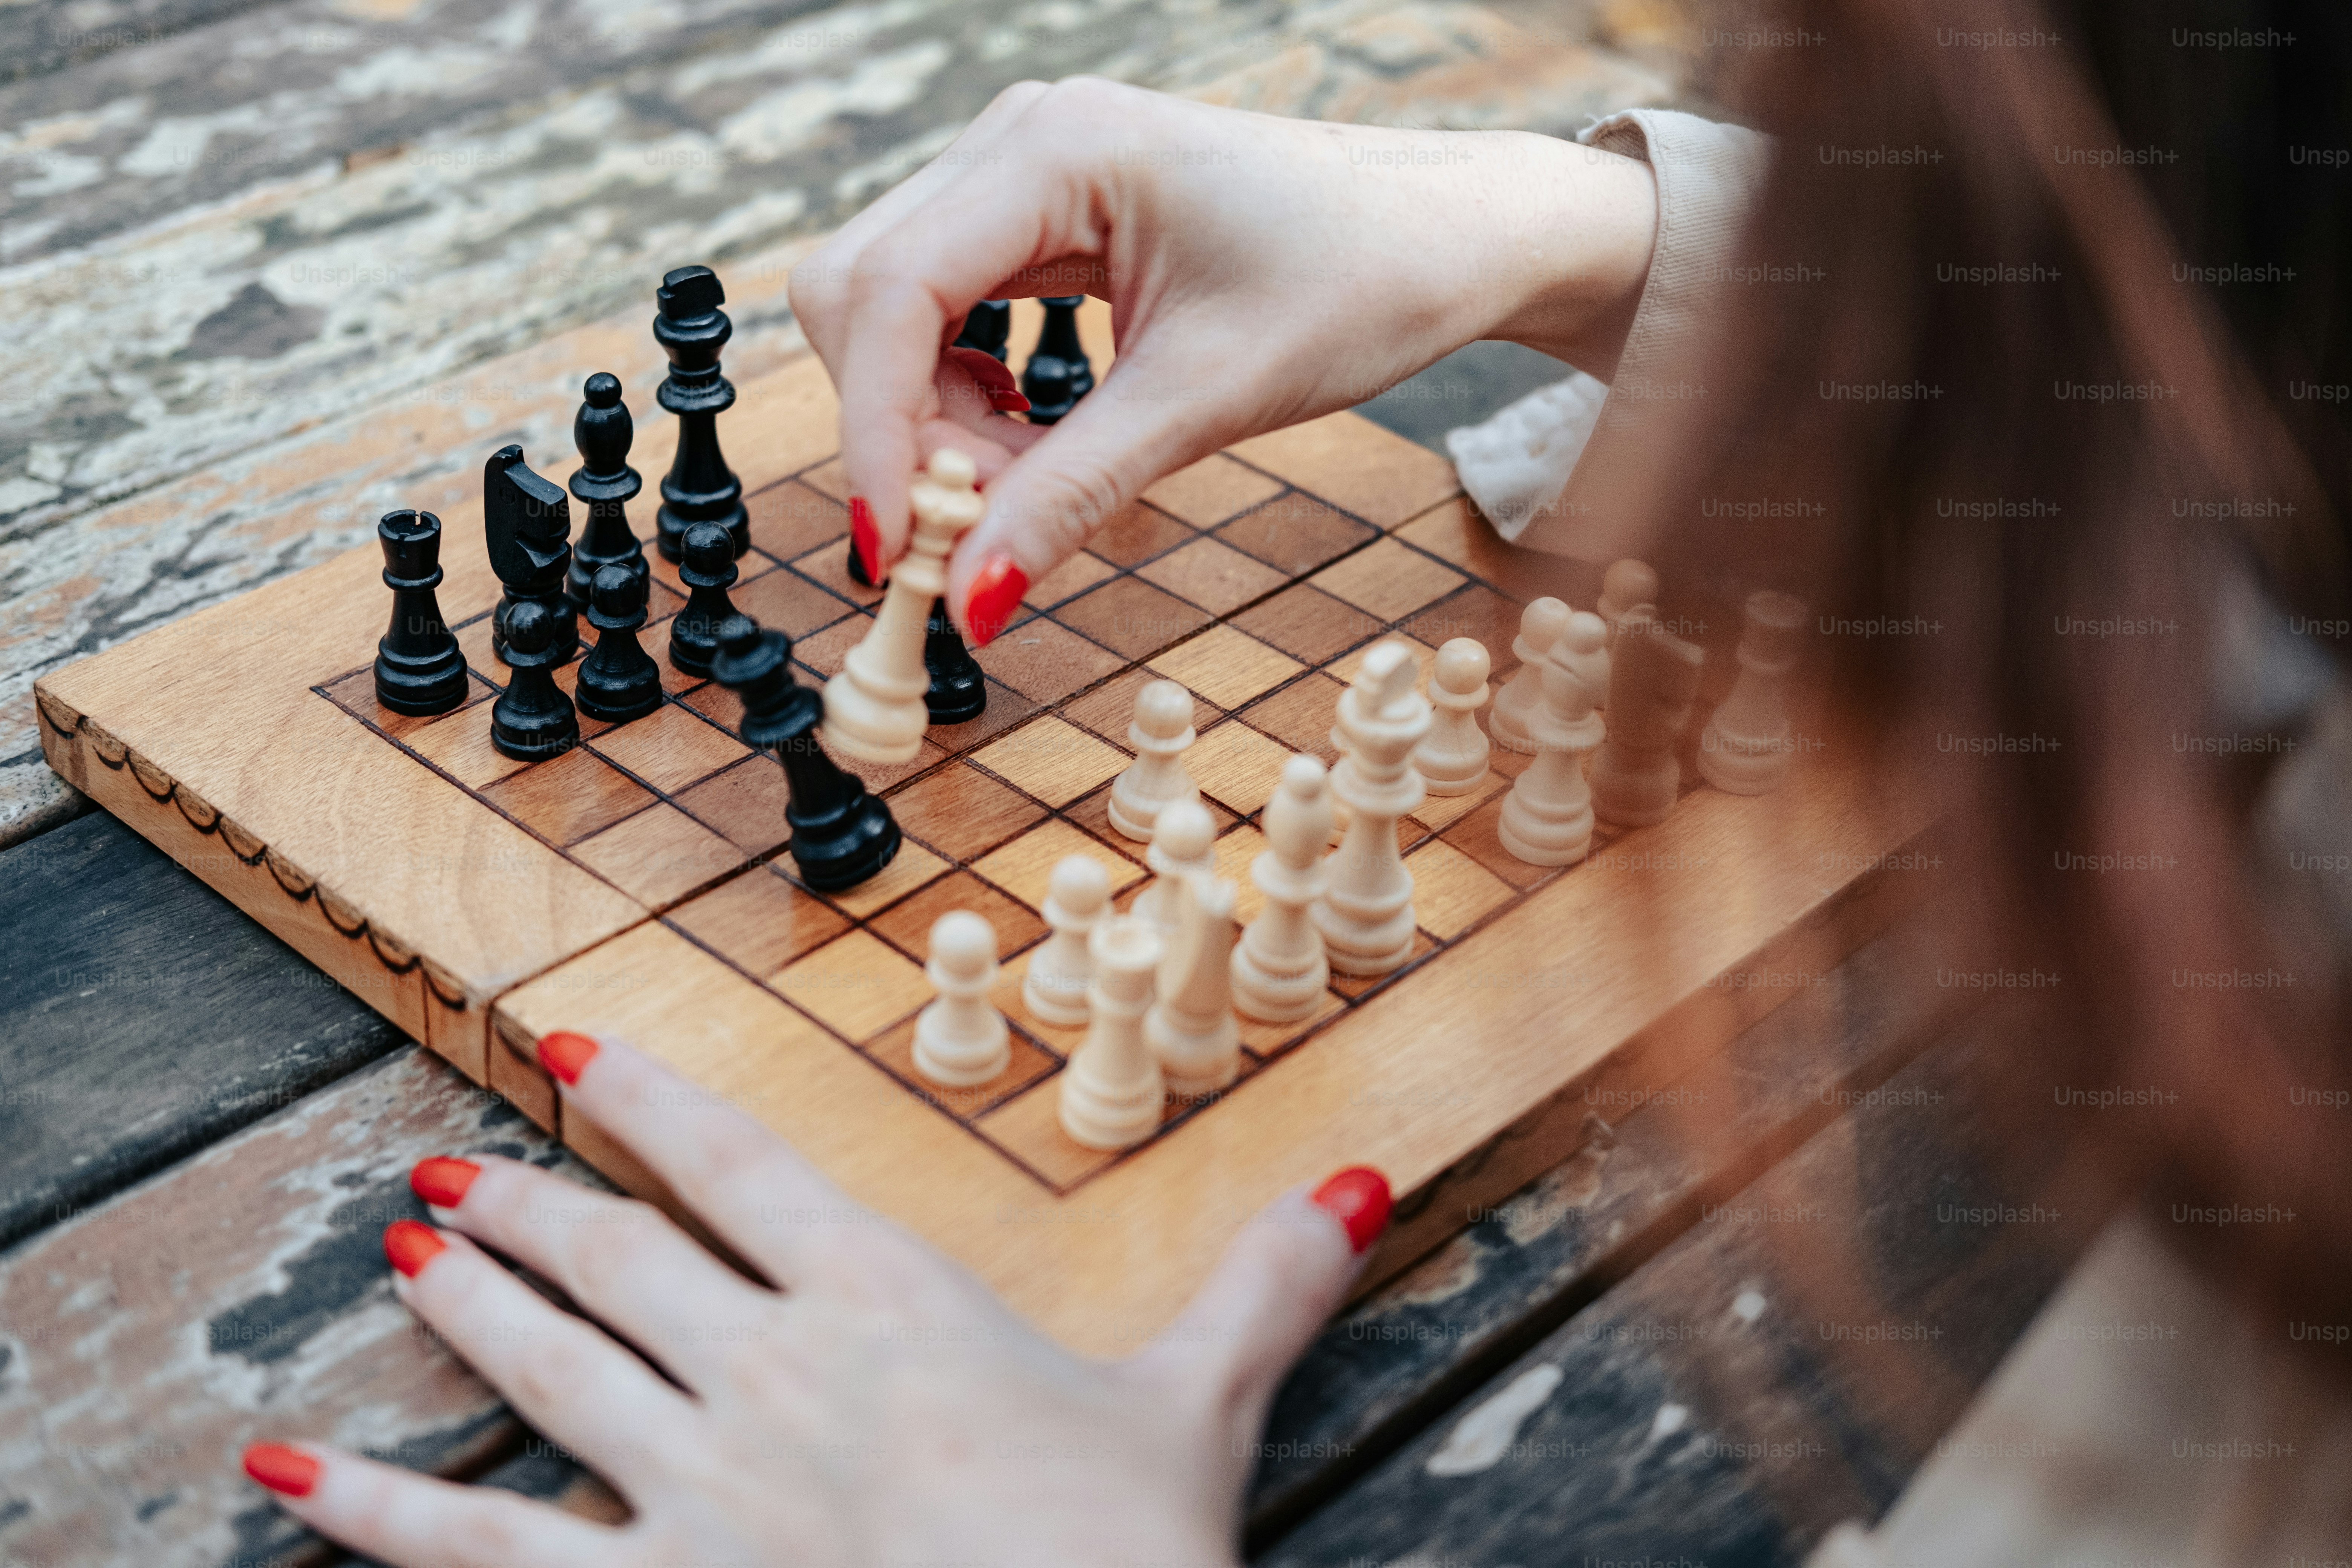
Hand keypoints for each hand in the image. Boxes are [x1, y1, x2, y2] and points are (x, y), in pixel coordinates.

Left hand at [239, 1032, 1391, 1566]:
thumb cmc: (1121, 1551)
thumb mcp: (1197, 1407)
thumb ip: (1264, 1287)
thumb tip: (1358, 1179)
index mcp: (888, 1304)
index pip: (743, 1169)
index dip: (654, 1106)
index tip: (572, 1053)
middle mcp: (773, 1373)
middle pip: (620, 1262)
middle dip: (533, 1209)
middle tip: (455, 1169)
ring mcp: (697, 1491)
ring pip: (547, 1370)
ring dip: (469, 1307)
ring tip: (402, 1254)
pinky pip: (483, 1551)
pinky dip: (379, 1518)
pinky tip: (292, 1483)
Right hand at [787, 77, 1656, 642]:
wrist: (1446, 234)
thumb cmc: (1359, 281)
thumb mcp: (1209, 399)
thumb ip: (1073, 493)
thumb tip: (970, 600)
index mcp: (1054, 148)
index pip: (891, 292)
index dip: (878, 431)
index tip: (899, 547)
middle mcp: (1018, 140)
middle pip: (863, 294)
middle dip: (898, 427)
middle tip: (974, 527)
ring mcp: (1022, 173)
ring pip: (891, 310)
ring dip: (934, 422)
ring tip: (1026, 490)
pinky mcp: (1041, 217)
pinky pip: (946, 314)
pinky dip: (965, 397)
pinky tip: (1033, 445)